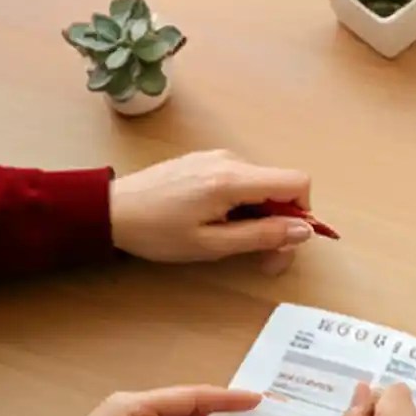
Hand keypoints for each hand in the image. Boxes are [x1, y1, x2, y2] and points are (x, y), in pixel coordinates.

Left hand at [110, 150, 313, 274]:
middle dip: (282, 221)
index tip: (286, 237)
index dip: (303, 211)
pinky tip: (220, 221)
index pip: (297, 181)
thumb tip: (304, 230)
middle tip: (264, 258)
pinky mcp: (207, 160)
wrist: (110, 210)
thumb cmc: (157, 232)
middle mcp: (231, 160)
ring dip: (262, 215)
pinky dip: (245, 203)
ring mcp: (218, 157)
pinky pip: (244, 180)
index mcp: (233, 179)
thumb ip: (262, 236)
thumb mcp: (212, 244)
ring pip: (263, 184)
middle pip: (281, 185)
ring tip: (235, 239)